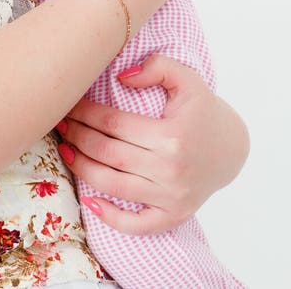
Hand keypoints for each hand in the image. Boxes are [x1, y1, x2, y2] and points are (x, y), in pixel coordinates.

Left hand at [56, 54, 248, 234]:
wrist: (230, 148)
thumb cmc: (202, 109)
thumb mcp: (187, 78)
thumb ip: (156, 66)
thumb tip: (121, 77)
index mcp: (171, 135)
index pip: (113, 123)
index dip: (84, 113)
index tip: (69, 104)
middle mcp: (170, 169)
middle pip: (108, 153)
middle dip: (77, 136)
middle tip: (60, 124)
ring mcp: (171, 197)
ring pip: (112, 185)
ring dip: (81, 168)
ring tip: (66, 149)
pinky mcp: (174, 216)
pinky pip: (137, 224)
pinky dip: (110, 217)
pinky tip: (89, 200)